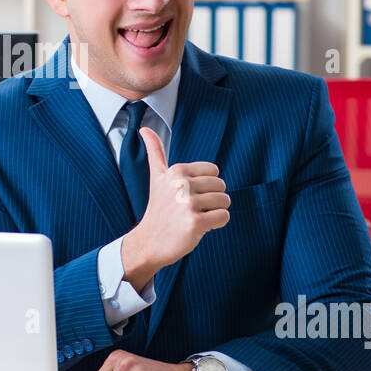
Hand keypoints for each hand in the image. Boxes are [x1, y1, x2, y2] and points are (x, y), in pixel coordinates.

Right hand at [119, 127, 229, 288]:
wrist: (150, 241)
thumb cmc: (158, 208)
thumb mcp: (156, 177)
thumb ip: (155, 151)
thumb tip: (145, 128)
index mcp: (176, 171)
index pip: (214, 171)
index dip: (206, 185)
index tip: (189, 195)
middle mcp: (181, 185)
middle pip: (221, 186)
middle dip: (212, 200)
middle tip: (191, 209)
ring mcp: (188, 204)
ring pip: (225, 201)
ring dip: (215, 212)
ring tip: (195, 217)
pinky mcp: (195, 223)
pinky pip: (224, 217)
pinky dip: (217, 224)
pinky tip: (201, 227)